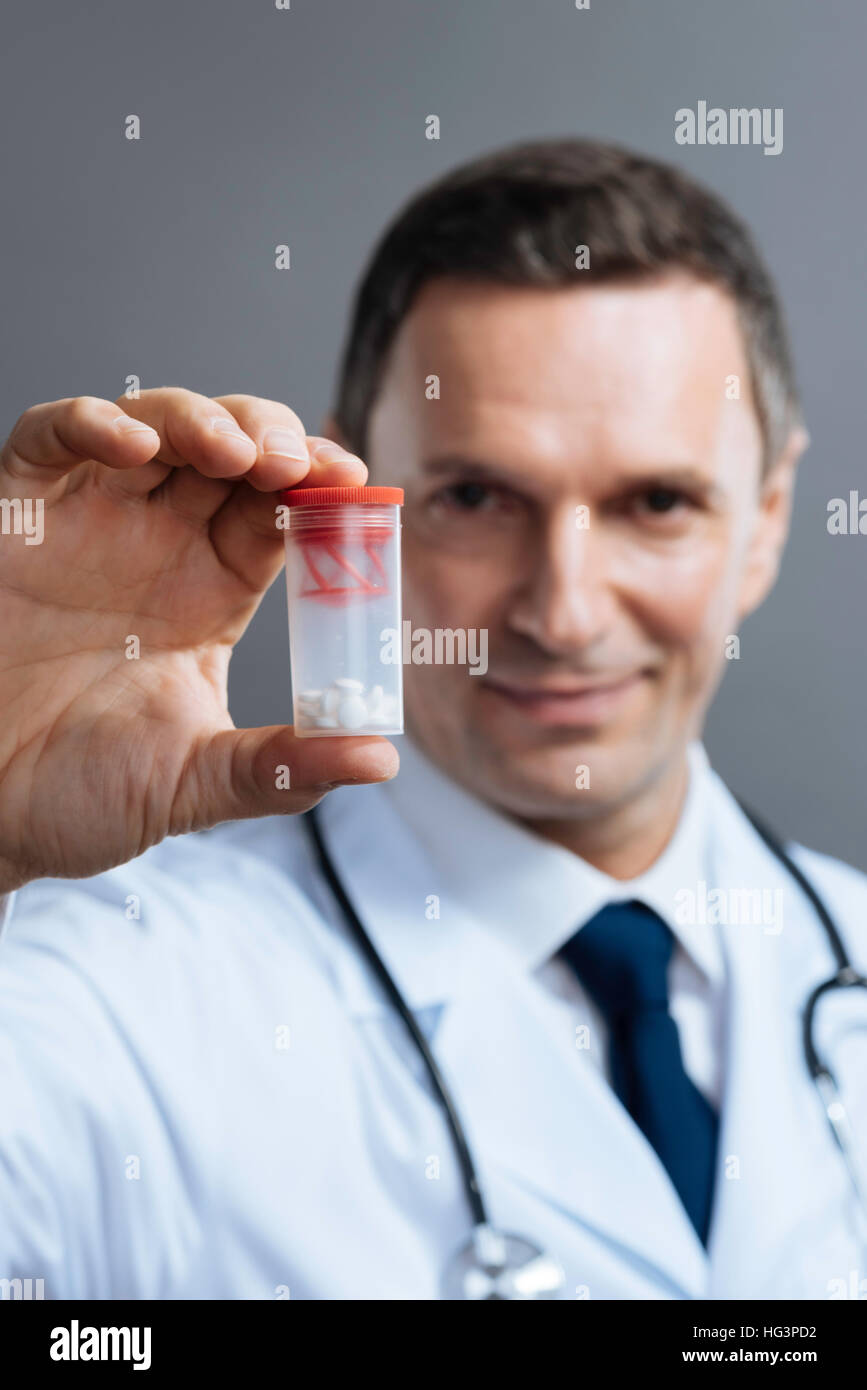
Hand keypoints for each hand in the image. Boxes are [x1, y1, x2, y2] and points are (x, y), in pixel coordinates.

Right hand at [0, 389, 398, 890]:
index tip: (353, 484)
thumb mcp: (197, 784)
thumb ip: (283, 769)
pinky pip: (50, 439)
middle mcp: (156, 544)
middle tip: (294, 463)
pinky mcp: (18, 516)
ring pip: (153, 427)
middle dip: (269, 436)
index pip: (277, 510)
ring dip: (199, 420)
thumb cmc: (78, 794)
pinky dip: (90, 424)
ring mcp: (87, 523)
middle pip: (229, 450)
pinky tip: (133, 444)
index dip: (317, 485)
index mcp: (209, 591)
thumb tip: (380, 761)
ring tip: (233, 452)